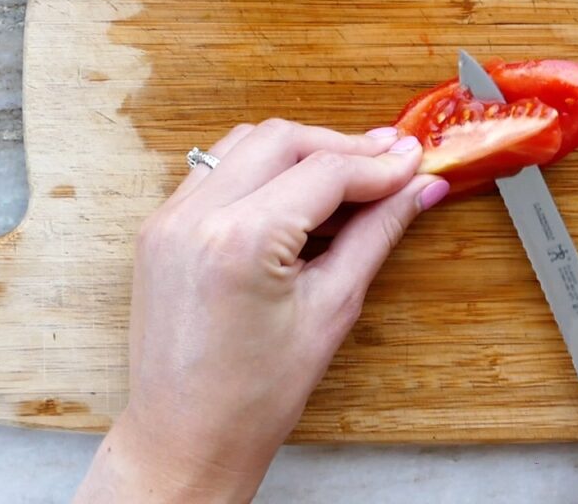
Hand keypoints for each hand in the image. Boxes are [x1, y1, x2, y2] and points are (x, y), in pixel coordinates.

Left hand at [75, 119, 448, 503]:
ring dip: (298, 152)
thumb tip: (419, 189)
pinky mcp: (158, 228)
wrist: (186, 437)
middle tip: (389, 163)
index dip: (379, 165)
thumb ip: (377, 234)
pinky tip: (296, 199)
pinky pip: (215, 171)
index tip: (414, 163)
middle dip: (341, 147)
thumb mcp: (332, 309)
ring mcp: (168, 219)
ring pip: (244, 143)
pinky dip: (260, 170)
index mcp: (239, 240)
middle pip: (282, 139)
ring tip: (347, 180)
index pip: (325, 171)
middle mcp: (194, 218)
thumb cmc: (254, 395)